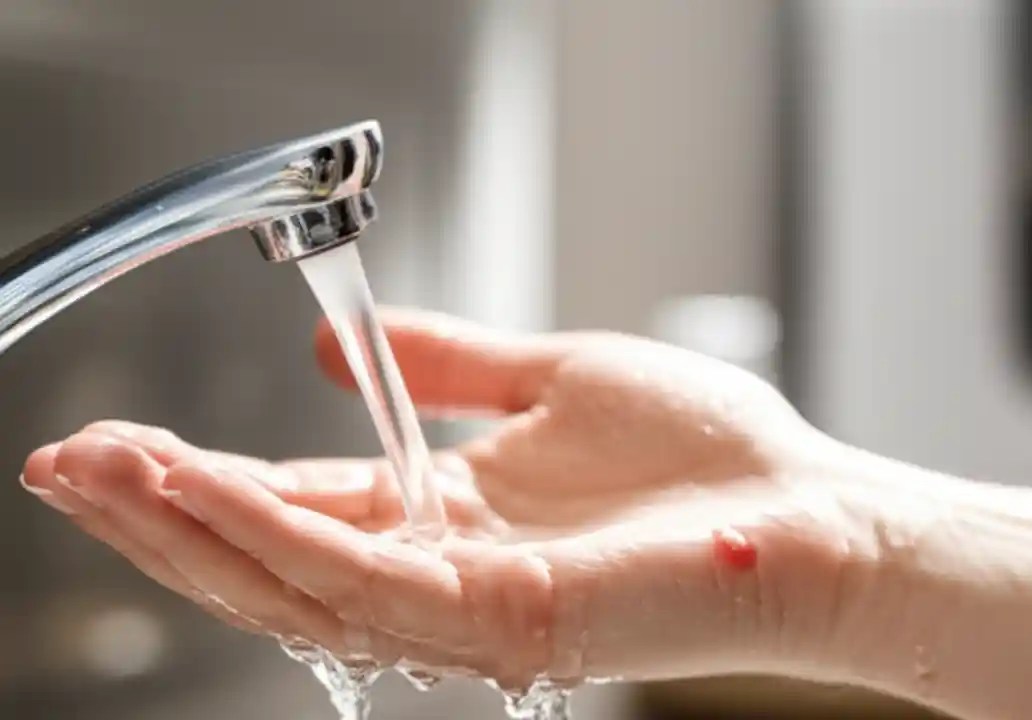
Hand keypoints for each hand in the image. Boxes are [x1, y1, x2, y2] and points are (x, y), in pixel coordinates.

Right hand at [19, 309, 881, 687]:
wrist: (803, 510)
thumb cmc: (704, 457)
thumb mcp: (552, 378)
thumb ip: (447, 363)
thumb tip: (336, 355)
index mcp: (452, 515)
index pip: (303, 505)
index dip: (206, 478)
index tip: (127, 438)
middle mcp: (442, 572)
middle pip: (272, 552)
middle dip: (164, 510)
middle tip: (68, 463)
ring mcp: (463, 607)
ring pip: (293, 579)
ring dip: (189, 525)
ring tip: (102, 473)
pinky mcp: (498, 618)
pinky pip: (364, 579)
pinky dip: (277, 534)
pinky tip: (207, 490)